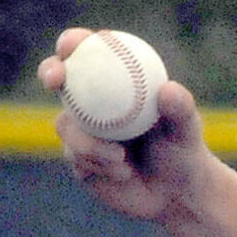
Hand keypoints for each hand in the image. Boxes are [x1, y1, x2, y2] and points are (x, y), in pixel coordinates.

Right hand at [37, 28, 208, 222]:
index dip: (73, 42)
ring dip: (90, 143)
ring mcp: (81, 131)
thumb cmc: (183, 152)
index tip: (73, 45)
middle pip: (57, 77)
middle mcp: (92, 103)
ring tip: (120, 158)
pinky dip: (99, 165)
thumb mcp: (186, 131)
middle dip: (49, 71)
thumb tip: (168, 90)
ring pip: (66, 126)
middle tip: (56, 79)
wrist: (175, 193)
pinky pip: (76, 157)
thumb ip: (180, 110)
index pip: (89, 53)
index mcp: (115, 83)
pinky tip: (124, 174)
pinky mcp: (78, 159)